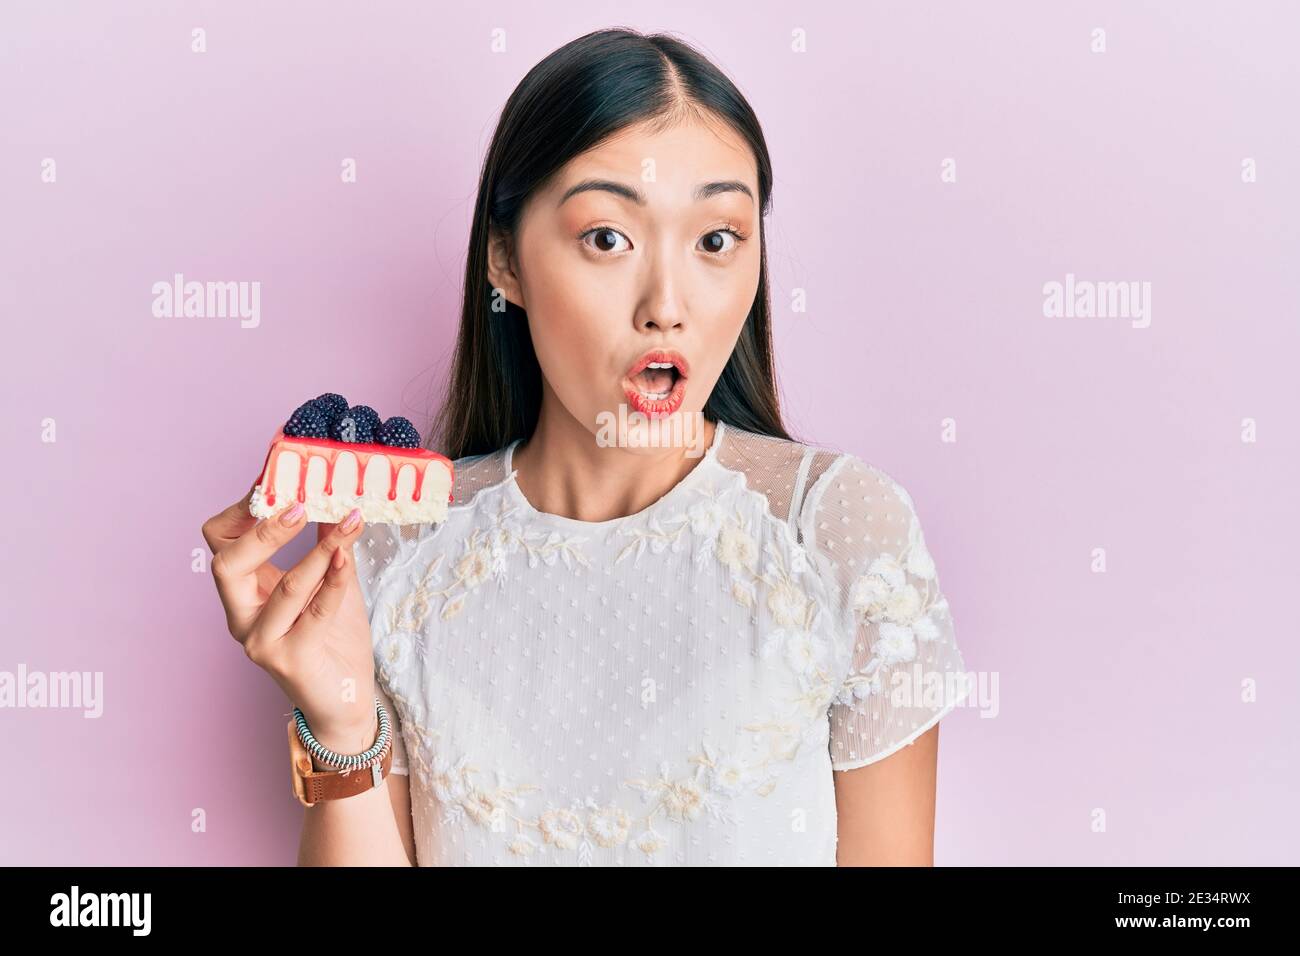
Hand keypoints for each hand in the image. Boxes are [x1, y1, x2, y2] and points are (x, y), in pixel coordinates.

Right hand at [201, 486, 378, 750]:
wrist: (344, 698)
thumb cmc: (333, 638)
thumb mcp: (332, 581)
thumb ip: (329, 543)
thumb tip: (337, 496)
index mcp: (243, 589)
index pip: (222, 540)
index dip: (244, 507)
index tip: (278, 476)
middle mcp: (241, 614)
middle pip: (226, 563)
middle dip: (263, 530)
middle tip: (300, 504)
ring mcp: (260, 639)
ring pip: (282, 587)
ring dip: (318, 552)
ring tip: (346, 523)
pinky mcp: (288, 659)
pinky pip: (313, 613)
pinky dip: (335, 581)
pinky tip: (348, 557)